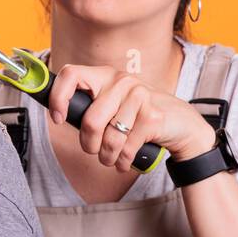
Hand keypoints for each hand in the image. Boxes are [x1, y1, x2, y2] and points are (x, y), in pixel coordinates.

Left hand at [47, 65, 216, 170]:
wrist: (181, 124)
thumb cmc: (138, 117)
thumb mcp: (113, 104)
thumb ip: (90, 107)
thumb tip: (57, 114)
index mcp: (106, 75)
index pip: (71, 74)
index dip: (58, 97)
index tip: (57, 117)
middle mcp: (122, 82)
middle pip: (90, 120)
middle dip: (88, 144)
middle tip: (94, 150)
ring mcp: (140, 97)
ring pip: (109, 139)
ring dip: (106, 157)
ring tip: (111, 158)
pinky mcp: (153, 117)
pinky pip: (126, 148)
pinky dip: (122, 162)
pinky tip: (125, 161)